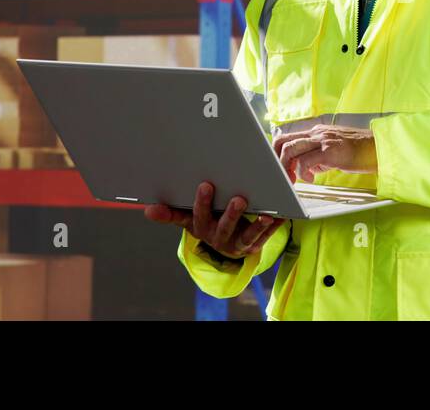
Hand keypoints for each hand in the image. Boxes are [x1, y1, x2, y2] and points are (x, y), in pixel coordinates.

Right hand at [143, 181, 284, 260]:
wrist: (225, 241)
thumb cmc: (207, 220)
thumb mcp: (188, 217)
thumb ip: (171, 213)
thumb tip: (148, 210)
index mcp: (201, 228)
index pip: (197, 217)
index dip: (201, 203)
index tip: (206, 185)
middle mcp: (218, 238)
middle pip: (223, 227)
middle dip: (230, 214)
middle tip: (238, 199)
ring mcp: (237, 244)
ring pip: (246, 236)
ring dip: (255, 225)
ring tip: (265, 214)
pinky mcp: (254, 245)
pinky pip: (266, 237)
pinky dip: (274, 227)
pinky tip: (281, 215)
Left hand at [272, 124, 377, 183]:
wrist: (378, 147)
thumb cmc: (359, 151)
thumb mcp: (334, 151)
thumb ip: (317, 157)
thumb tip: (305, 168)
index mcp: (316, 131)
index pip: (288, 137)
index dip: (278, 154)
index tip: (281, 168)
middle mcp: (316, 133)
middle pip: (283, 142)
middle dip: (278, 161)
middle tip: (284, 177)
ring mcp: (322, 140)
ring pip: (290, 150)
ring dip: (286, 167)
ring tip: (294, 180)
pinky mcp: (329, 151)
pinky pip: (305, 161)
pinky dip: (302, 173)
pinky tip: (311, 179)